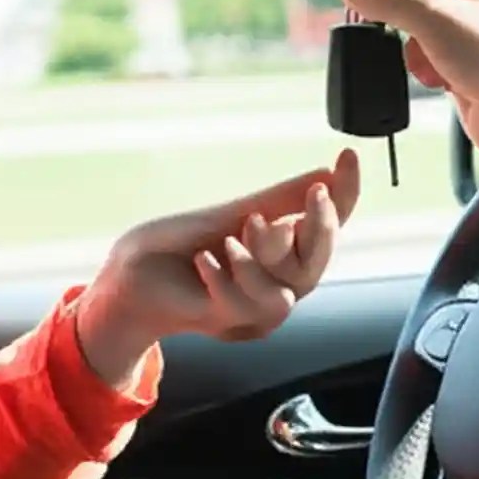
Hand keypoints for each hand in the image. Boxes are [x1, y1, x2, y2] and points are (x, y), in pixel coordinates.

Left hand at [76, 149, 359, 386]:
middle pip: (319, 261)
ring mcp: (253, 307)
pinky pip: (244, 305)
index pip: (327, 226)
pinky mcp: (225, 322)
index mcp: (282, 251)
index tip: (349, 156)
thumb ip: (282, 200)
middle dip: (321, 227)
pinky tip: (205, 260)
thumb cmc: (179, 242)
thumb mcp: (234, 212)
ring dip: (266, 258)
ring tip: (239, 230)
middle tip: (315, 193)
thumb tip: (327, 172)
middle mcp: (276, 281)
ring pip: (286, 293)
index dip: (345, 193)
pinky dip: (227, 278)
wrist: (129, 275)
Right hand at [340, 0, 478, 248]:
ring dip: (408, 42)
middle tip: (365, 17)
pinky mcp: (464, 66)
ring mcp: (470, 34)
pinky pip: (425, 56)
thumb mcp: (432, 19)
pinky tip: (433, 77)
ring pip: (416, 26)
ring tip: (416, 55)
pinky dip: (421, 65)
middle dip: (391, 7)